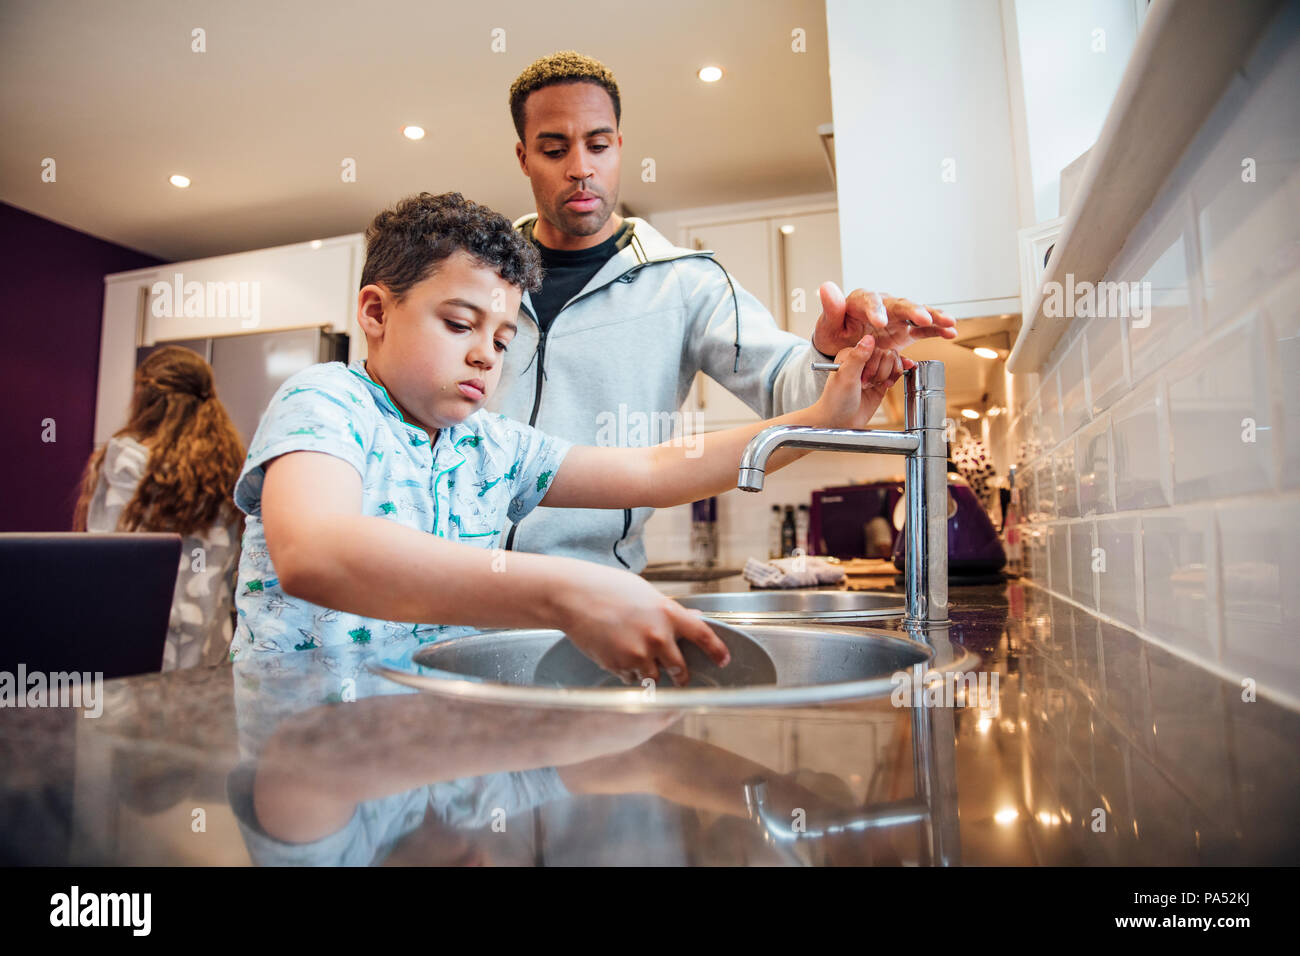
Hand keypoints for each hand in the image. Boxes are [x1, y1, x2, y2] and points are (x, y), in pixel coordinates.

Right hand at [552, 563, 729, 685]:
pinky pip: (631, 679)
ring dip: (652, 675)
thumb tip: (695, 619)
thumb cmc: (608, 589)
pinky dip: (630, 674)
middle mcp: (657, 636)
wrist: (573, 596)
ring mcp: (637, 654)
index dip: (717, 650)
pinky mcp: (618, 665)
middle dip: (682, 676)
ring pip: (655, 678)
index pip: (703, 635)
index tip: (724, 660)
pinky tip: (620, 657)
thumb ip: (670, 611)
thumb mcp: (646, 593)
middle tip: (681, 677)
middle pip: (680, 668)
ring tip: (642, 663)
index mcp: (667, 613)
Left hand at [811, 281, 956, 355]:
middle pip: (899, 304)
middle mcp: (882, 306)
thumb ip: (831, 308)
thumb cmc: (834, 335)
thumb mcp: (828, 325)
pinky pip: (924, 328)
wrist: (842, 349)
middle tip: (923, 318)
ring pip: (917, 313)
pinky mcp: (905, 330)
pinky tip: (950, 331)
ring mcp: (896, 317)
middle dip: (913, 310)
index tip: (879, 322)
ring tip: (948, 322)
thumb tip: (826, 288)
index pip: (870, 300)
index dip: (876, 310)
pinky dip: (937, 329)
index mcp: (861, 302)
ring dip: (933, 317)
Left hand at [812, 335, 903, 430]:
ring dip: (887, 376)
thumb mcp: (846, 377)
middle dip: (880, 372)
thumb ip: (858, 357)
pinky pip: (896, 372)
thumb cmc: (836, 400)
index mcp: (851, 354)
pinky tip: (896, 378)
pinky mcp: (880, 382)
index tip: (863, 379)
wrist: (839, 422)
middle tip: (866, 385)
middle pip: (887, 355)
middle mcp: (862, 360)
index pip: (876, 348)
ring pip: (893, 362)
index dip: (874, 364)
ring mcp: (872, 371)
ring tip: (873, 386)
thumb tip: (869, 337)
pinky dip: (898, 374)